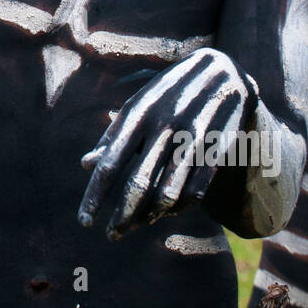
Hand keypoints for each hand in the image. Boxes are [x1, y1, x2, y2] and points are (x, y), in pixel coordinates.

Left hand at [78, 50, 252, 239]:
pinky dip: (178, 208)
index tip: (84, 221)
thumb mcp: (138, 105)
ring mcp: (193, 138)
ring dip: (150, 217)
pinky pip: (195, 191)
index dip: (95, 196)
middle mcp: (163, 126)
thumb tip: (86, 166)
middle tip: (111, 236)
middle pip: (138, 184)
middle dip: (122, 216)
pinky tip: (166, 213)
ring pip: (168, 193)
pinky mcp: (217, 149)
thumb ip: (112, 136)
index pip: (110, 163)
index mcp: (137, 114)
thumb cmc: (167, 93)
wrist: (223, 72)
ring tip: (137, 226)